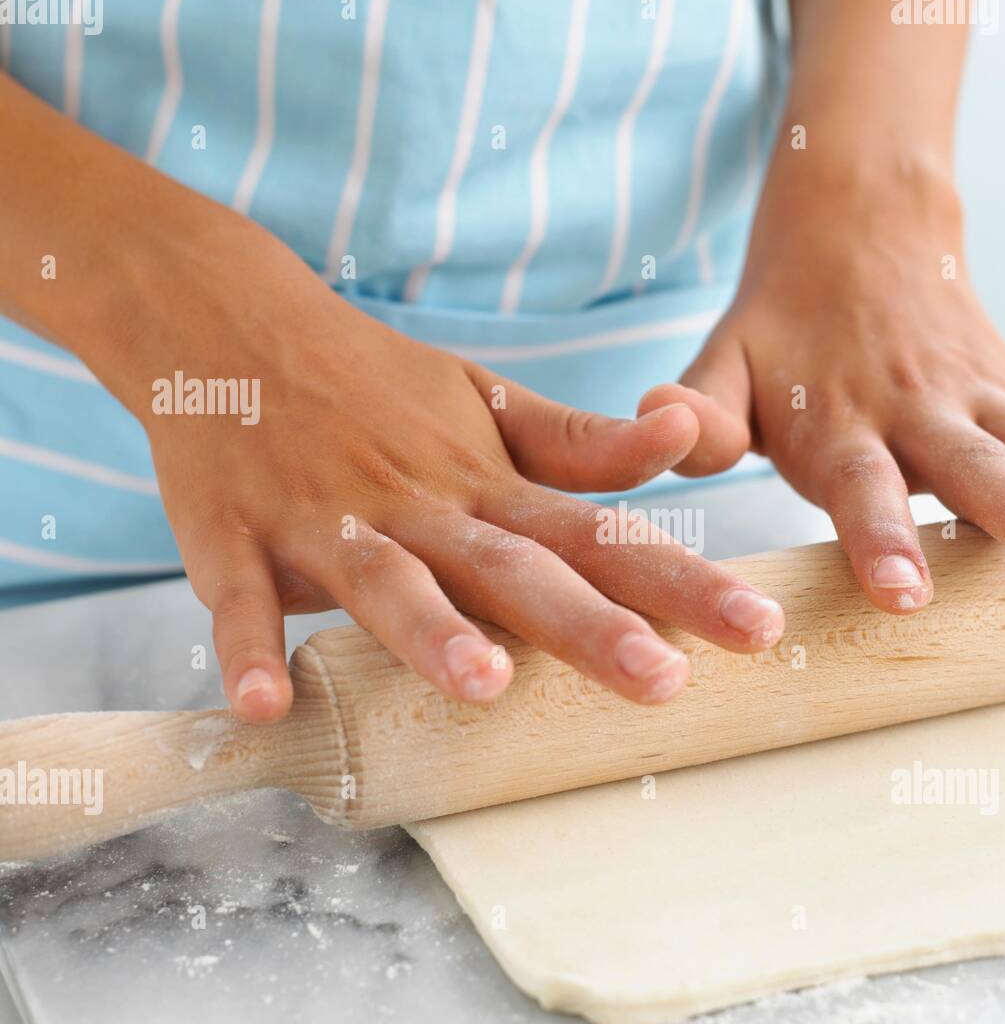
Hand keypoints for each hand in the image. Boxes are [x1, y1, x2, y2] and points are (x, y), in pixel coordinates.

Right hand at [128, 223, 784, 722]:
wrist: (227, 317)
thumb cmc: (372, 381)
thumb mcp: (485, 404)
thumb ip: (579, 445)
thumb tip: (680, 443)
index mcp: (484, 481)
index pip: (598, 538)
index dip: (679, 583)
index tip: (757, 627)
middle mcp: (419, 503)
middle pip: (512, 569)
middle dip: (588, 627)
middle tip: (663, 681)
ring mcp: (324, 518)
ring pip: (385, 579)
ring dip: (431, 631)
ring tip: (484, 684)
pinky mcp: (234, 534)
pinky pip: (237, 597)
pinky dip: (246, 646)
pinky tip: (261, 706)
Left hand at [641, 168, 1004, 613]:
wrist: (855, 224)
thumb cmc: (781, 321)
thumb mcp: (723, 361)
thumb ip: (695, 410)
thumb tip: (656, 433)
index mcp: (842, 419)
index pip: (860, 486)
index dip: (880, 537)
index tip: (902, 591)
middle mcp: (922, 411)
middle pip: (982, 466)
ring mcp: (982, 399)